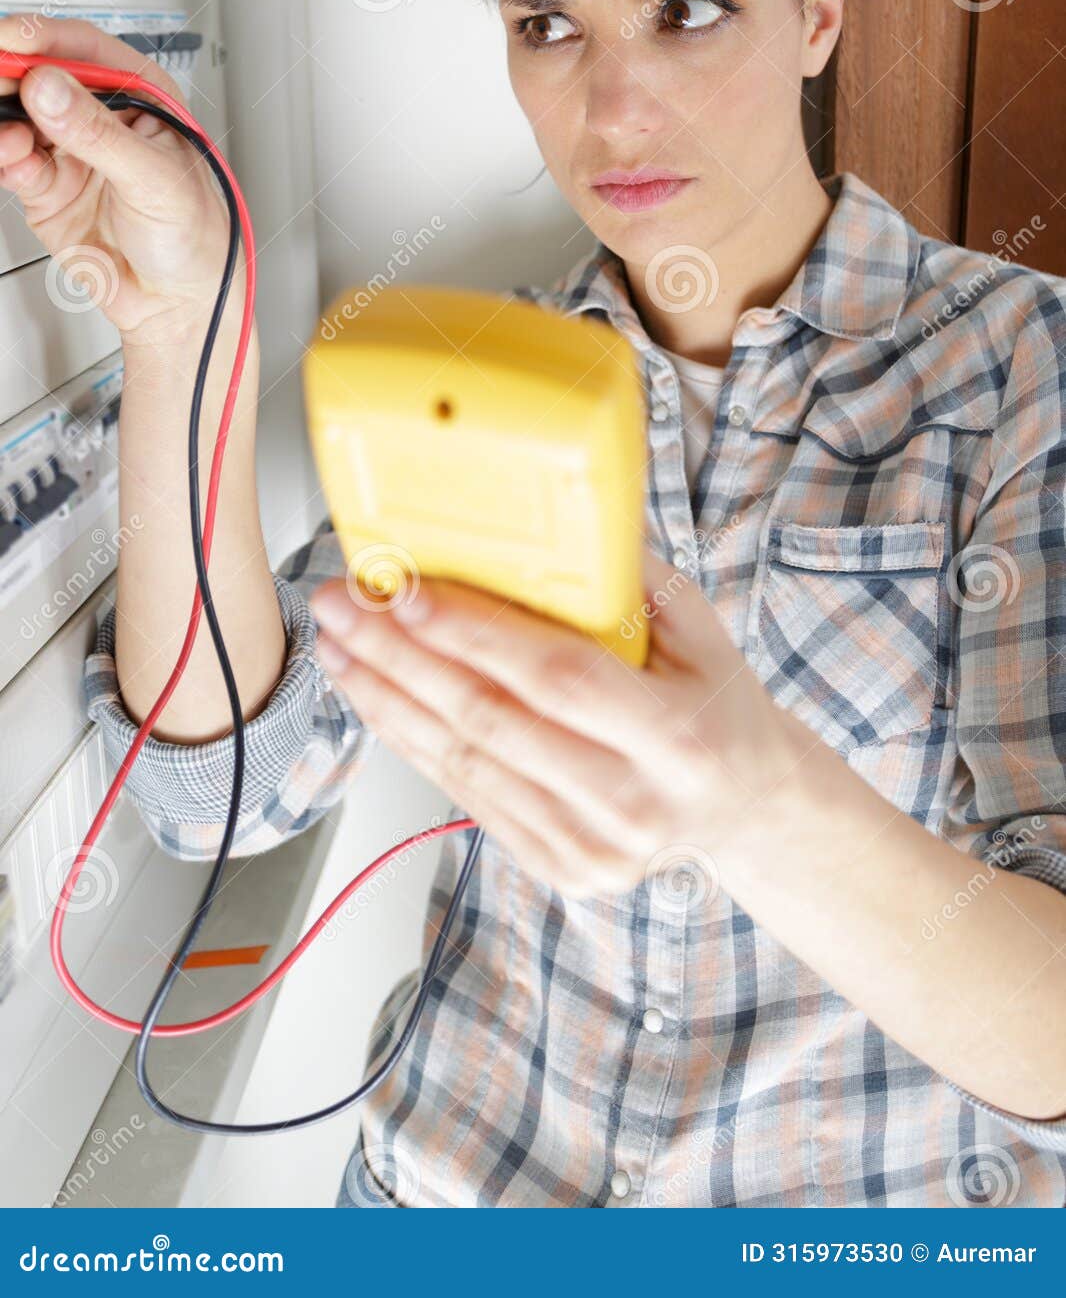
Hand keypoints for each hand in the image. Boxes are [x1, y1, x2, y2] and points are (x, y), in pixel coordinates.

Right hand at [0, 14, 234, 346]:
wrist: (179, 303)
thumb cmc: (196, 236)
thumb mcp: (156, 178)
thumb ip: (99, 134)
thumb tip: (50, 90)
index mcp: (141, 95)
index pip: (83, 49)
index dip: (43, 38)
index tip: (11, 39)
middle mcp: (101, 116)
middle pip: (40, 76)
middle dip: (11, 75)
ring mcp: (69, 151)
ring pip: (18, 116)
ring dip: (4, 119)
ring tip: (10, 136)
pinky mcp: (45, 188)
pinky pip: (13, 161)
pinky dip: (5, 157)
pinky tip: (12, 158)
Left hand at [309, 545, 801, 898]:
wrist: (743, 811)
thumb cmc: (716, 709)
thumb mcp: (703, 631)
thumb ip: (633, 575)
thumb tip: (553, 512)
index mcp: (678, 735)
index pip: (556, 677)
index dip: (473, 633)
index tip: (407, 589)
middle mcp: (631, 801)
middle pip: (490, 720)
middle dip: (400, 656)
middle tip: (345, 604)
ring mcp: (590, 845)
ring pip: (461, 760)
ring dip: (387, 696)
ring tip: (339, 642)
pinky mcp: (556, 865)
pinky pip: (463, 791)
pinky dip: (409, 737)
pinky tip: (375, 693)